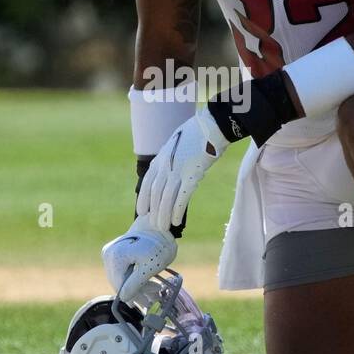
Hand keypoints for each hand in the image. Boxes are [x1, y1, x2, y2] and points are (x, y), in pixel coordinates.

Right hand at [101, 215, 177, 302]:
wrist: (158, 223)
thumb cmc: (158, 243)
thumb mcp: (150, 266)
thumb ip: (136, 284)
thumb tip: (124, 299)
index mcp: (115, 257)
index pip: (120, 285)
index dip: (133, 297)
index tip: (147, 304)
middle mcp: (108, 254)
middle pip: (120, 282)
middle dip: (137, 292)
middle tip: (153, 300)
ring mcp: (109, 252)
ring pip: (121, 277)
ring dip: (137, 286)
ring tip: (154, 293)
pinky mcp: (113, 252)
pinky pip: (122, 270)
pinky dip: (134, 277)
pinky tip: (148, 284)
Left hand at [137, 109, 229, 232]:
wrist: (212, 125)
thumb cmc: (198, 134)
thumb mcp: (177, 145)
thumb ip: (171, 159)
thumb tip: (171, 172)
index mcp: (161, 158)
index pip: (147, 182)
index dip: (144, 198)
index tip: (142, 211)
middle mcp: (165, 165)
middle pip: (155, 193)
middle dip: (154, 211)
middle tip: (154, 225)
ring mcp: (178, 170)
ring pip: (166, 198)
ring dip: (163, 214)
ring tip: (163, 227)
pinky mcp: (192, 174)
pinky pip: (181, 196)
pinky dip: (177, 210)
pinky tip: (176, 221)